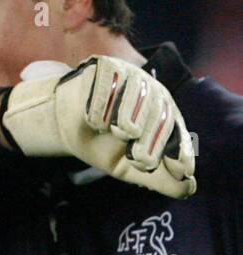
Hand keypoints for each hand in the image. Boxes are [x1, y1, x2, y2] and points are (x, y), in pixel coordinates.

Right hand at [1, 55, 196, 198]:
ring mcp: (130, 76)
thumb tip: (190, 188)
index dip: (180, 152)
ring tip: (113, 133)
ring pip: (137, 98)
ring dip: (124, 124)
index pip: (177, 132)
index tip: (180, 171)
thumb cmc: (101, 144)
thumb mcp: (130, 167)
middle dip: (151, 144)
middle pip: (161, 115)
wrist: (63, 124)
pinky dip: (100, 108)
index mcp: (164, 115)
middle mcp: (153, 92)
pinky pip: (109, 85)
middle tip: (139, 160)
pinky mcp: (107, 66)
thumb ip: (159, 179)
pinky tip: (95, 121)